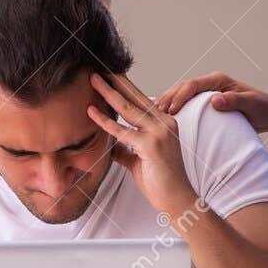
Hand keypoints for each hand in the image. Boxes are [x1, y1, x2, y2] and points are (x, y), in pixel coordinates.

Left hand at [87, 73, 199, 221]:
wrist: (176, 200)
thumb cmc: (160, 182)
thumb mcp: (139, 160)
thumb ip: (126, 149)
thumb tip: (110, 144)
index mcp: (165, 123)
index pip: (141, 100)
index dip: (124, 87)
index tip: (109, 75)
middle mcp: (165, 123)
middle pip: (135, 97)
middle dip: (116, 81)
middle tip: (99, 67)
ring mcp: (160, 133)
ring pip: (128, 108)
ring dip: (108, 92)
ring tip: (93, 79)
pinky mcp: (152, 145)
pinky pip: (123, 131)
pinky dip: (105, 121)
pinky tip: (91, 111)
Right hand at [155, 71, 267, 131]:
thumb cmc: (263, 108)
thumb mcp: (252, 104)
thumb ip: (235, 101)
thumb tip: (216, 101)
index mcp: (218, 80)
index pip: (192, 85)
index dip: (179, 97)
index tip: (170, 110)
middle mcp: (209, 84)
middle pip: (181, 88)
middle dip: (166, 99)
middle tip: (153, 114)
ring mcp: (205, 93)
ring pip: (179, 95)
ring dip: (165, 104)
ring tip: (151, 117)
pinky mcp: (204, 103)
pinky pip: (184, 105)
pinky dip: (172, 110)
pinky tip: (160, 120)